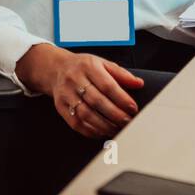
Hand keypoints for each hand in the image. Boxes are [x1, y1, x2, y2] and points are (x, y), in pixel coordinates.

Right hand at [15, 43, 142, 138]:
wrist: (56, 69)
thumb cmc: (83, 67)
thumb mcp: (102, 63)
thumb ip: (121, 74)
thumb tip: (138, 83)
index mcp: (88, 66)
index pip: (107, 85)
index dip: (122, 99)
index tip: (133, 108)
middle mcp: (75, 79)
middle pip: (97, 101)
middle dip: (115, 114)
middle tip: (128, 121)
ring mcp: (66, 94)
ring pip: (86, 114)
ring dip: (104, 125)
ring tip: (117, 129)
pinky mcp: (60, 106)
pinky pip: (76, 123)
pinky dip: (91, 131)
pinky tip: (102, 132)